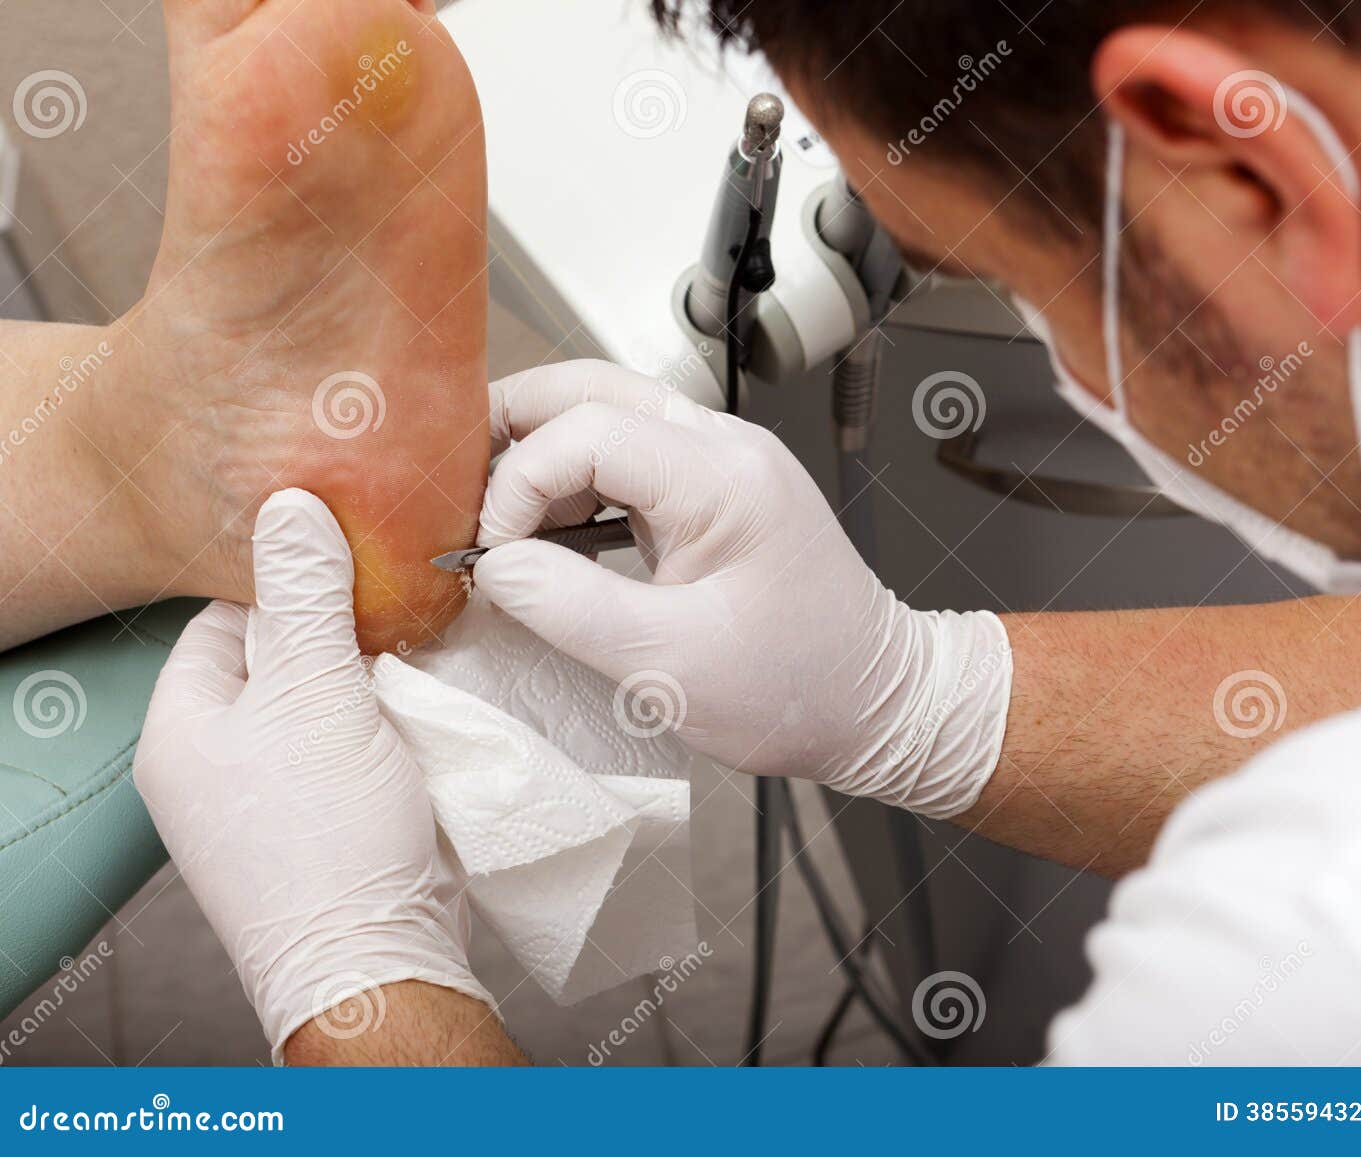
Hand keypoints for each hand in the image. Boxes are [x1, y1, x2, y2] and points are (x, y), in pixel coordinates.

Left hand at [133, 490, 492, 1060]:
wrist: (375, 957)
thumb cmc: (326, 833)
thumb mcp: (315, 693)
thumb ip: (305, 597)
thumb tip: (290, 506)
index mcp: (180, 725)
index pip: (225, 616)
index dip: (288, 580)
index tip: (352, 554)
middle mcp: (210, 762)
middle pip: (275, 658)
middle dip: (337, 628)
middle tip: (395, 598)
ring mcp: (263, 799)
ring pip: (319, 703)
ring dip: (367, 676)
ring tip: (415, 647)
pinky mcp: (316, 824)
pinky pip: (345, 747)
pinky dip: (381, 722)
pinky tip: (420, 706)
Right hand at [471, 362, 1012, 818]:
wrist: (878, 705)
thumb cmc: (795, 691)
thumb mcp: (668, 665)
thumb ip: (568, 607)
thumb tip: (493, 566)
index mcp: (724, 478)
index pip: (588, 431)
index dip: (518, 483)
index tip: (490, 554)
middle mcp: (726, 449)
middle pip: (595, 390)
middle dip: (513, 428)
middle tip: (451, 482)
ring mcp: (724, 465)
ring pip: (610, 417)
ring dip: (543, 456)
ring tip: (490, 517)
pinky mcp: (717, 494)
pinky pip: (632, 461)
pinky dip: (577, 487)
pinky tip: (542, 535)